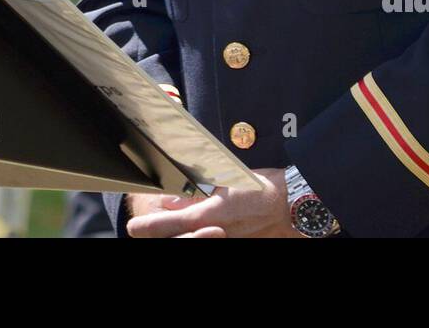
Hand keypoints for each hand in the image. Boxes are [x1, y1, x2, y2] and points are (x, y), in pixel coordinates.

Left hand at [126, 169, 300, 237]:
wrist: (294, 206)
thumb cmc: (261, 189)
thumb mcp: (226, 184)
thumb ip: (197, 194)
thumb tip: (172, 201)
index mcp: (211, 216)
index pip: (170, 226)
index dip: (149, 227)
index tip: (135, 226)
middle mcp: (216, 234)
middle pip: (179, 239)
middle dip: (161, 231)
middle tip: (145, 226)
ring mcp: (227, 242)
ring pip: (194, 240)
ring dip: (180, 233)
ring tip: (169, 223)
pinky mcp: (236, 244)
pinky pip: (211, 240)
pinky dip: (199, 234)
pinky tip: (198, 224)